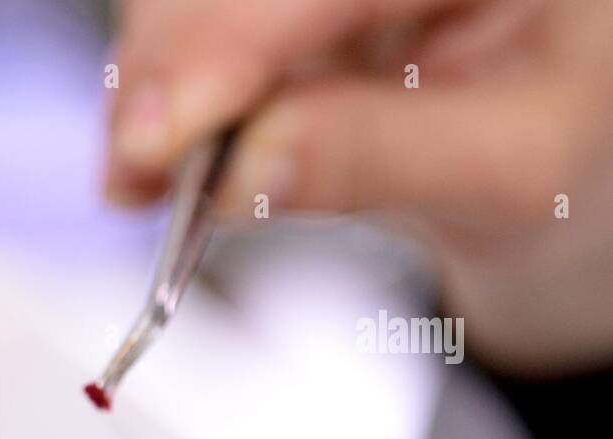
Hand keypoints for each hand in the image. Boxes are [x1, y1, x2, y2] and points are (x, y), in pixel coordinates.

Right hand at [105, 0, 612, 371]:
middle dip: (166, 69)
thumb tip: (242, 174)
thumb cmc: (550, 141)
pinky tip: (166, 140)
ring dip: (151, 80)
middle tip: (132, 177)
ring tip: (147, 178)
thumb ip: (380, 161)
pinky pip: (189, 9)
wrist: (538, 135)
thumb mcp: (505, 168)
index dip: (220, 44)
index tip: (149, 141)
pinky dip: (162, 79)